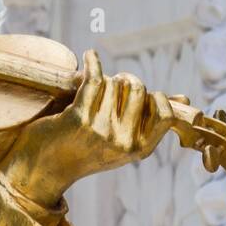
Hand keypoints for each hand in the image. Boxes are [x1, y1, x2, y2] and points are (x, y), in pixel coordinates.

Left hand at [0, 50, 174, 207]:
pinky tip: (89, 55)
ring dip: (103, 78)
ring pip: (113, 83)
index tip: (139, 95)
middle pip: (137, 88)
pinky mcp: (78, 120)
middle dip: (124, 80)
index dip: (152, 97)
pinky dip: (92, 62)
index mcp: (139, 149)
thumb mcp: (122, 142)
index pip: (165, 113)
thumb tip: (185, 99)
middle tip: (111, 84)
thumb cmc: (84, 151)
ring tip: (92, 87)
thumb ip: (150, 120)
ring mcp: (101, 132)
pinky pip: (94, 79)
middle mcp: (123, 143)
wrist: (41, 170)